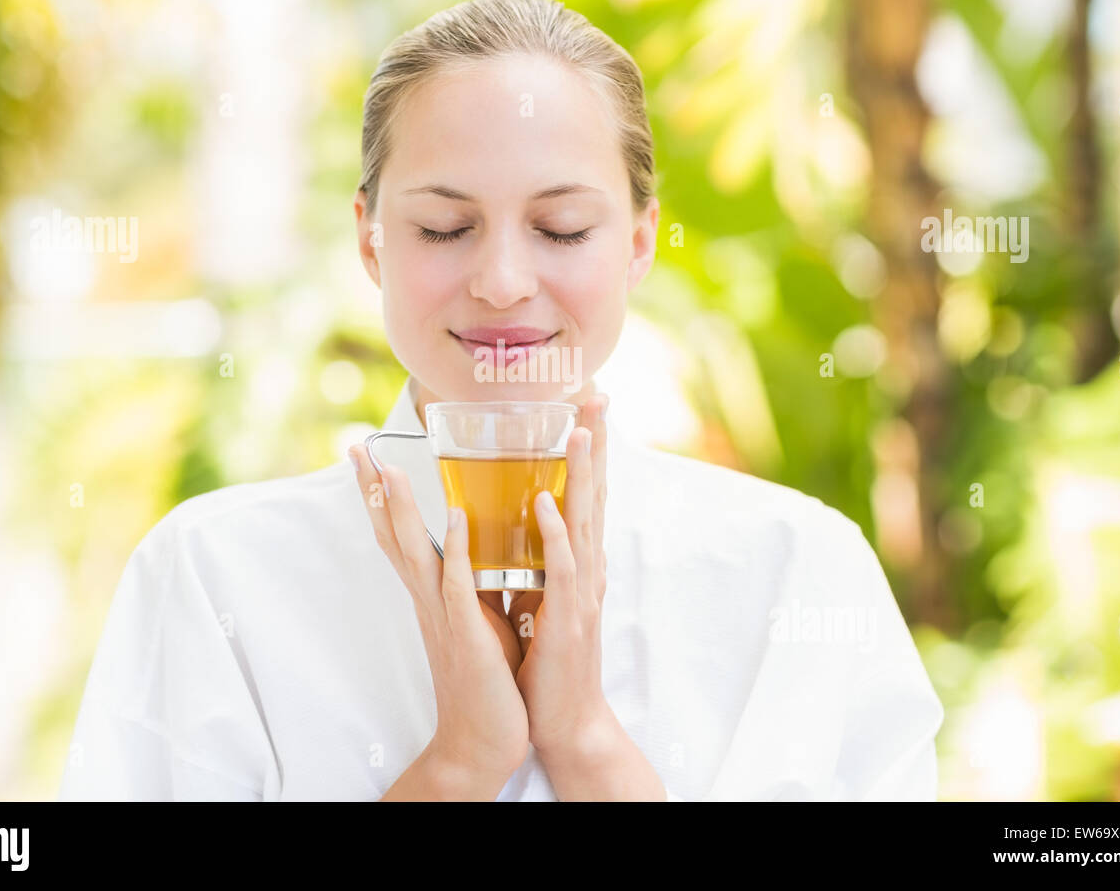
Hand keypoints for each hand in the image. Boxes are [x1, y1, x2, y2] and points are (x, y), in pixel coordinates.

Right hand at [349, 445, 528, 781]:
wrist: (481, 744)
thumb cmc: (487, 682)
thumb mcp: (482, 619)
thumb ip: (476, 583)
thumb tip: (485, 546)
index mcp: (434, 595)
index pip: (401, 535)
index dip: (385, 496)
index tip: (370, 456)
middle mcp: (429, 600)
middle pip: (394, 535)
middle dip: (376, 491)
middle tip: (356, 448)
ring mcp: (444, 616)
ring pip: (416, 553)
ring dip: (403, 510)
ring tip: (390, 468)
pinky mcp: (467, 634)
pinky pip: (459, 585)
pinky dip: (457, 549)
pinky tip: (456, 516)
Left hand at [508, 393, 609, 754]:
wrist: (565, 723)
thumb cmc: (549, 662)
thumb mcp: (542, 600)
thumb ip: (539, 561)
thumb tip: (523, 525)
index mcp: (578, 563)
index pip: (585, 494)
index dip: (587, 450)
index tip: (584, 406)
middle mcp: (587, 570)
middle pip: (594, 495)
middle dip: (596, 445)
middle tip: (597, 396)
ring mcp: (582, 594)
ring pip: (583, 522)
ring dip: (582, 475)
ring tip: (578, 431)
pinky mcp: (568, 619)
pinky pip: (562, 569)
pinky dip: (555, 534)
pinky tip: (546, 502)